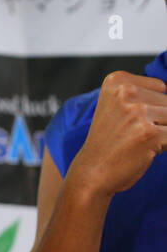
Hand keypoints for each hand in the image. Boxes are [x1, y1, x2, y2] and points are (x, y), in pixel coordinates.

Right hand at [67, 72, 166, 197]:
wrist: (93, 171)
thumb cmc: (109, 140)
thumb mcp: (118, 106)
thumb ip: (146, 97)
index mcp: (117, 80)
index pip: (160, 88)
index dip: (153, 106)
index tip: (130, 119)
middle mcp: (126, 92)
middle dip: (160, 120)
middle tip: (133, 133)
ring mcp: (137, 112)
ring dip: (164, 132)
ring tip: (140, 141)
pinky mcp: (149, 133)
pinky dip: (165, 145)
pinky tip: (145, 150)